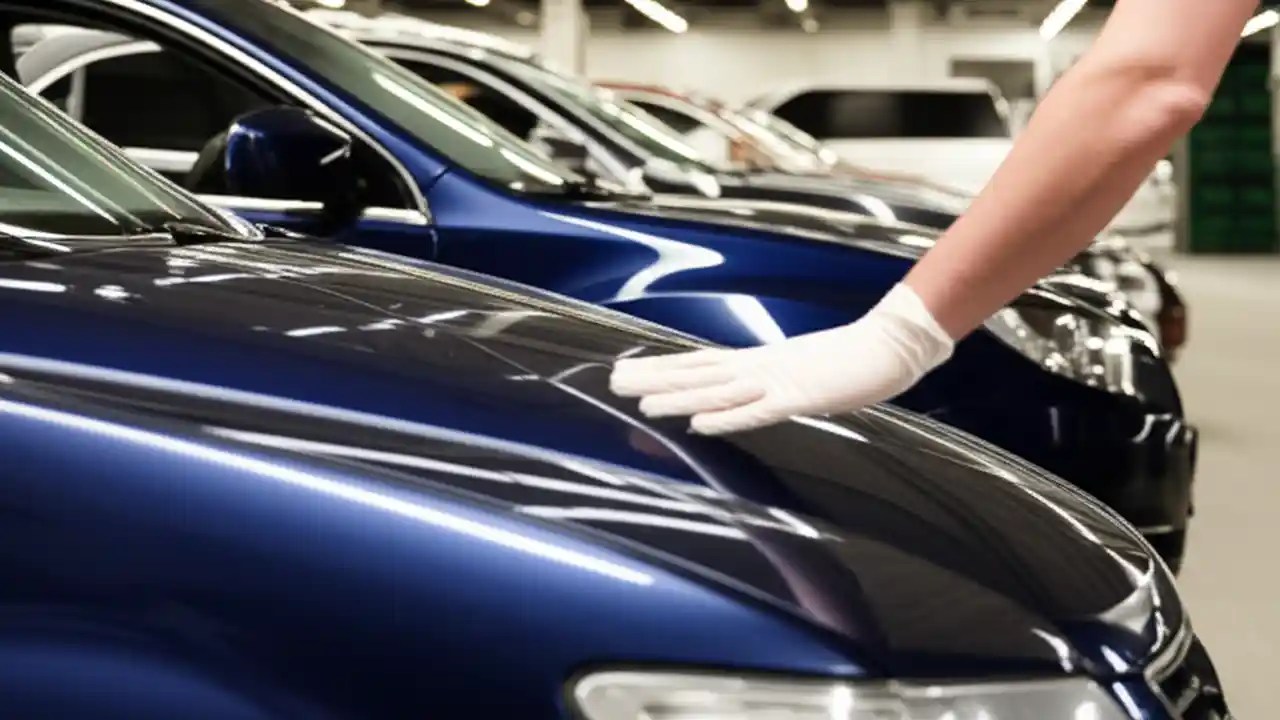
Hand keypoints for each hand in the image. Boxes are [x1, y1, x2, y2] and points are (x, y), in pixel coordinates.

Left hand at [610, 284, 954, 434]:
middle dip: (655, 378)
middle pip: (699, 373)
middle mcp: (760, 367)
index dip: (661, 368)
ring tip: (641, 402)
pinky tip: (700, 424)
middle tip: (613, 381)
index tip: (625, 371)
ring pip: (719, 391)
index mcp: (759, 361)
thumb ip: (766, 385)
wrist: (890, 346)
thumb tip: (733, 398)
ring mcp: (780, 381)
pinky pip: (760, 411)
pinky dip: (729, 417)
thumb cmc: (848, 362)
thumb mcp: (798, 374)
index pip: (700, 365)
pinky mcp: (802, 398)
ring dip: (679, 396)